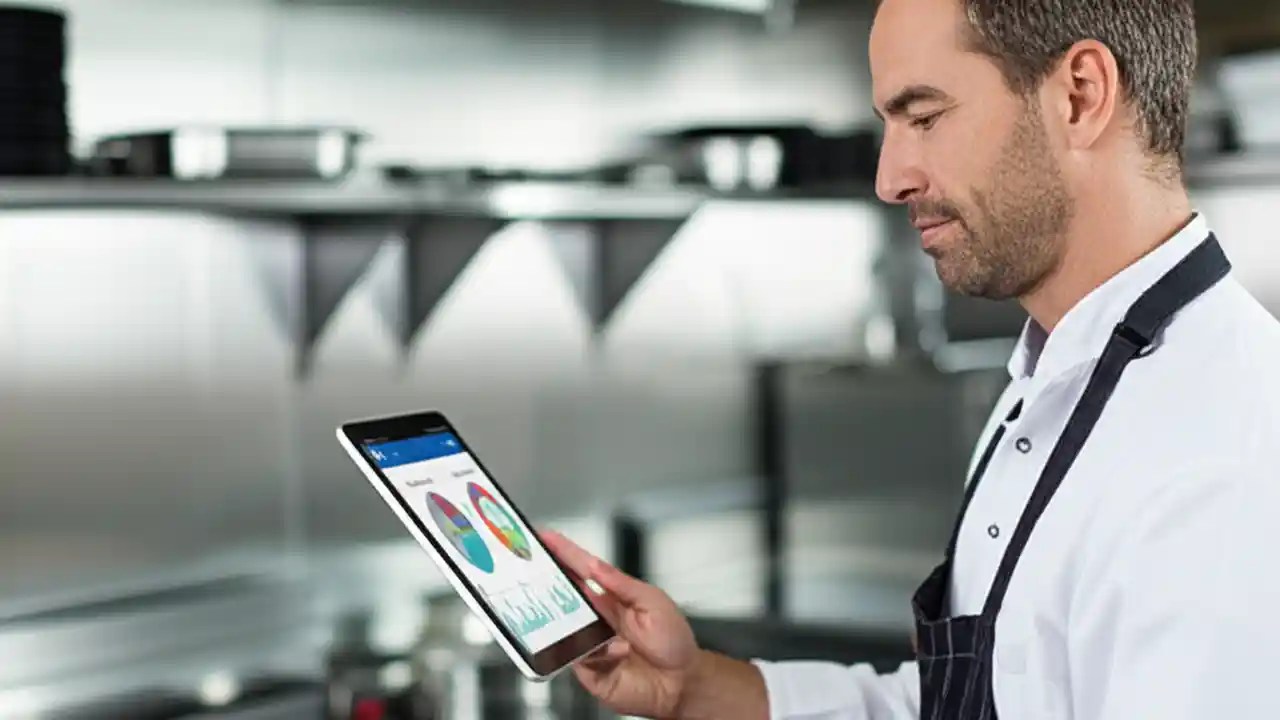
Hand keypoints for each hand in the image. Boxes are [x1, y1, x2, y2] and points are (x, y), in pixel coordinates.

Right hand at [540, 529, 700, 718]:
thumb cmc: (673, 641)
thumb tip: (595, 566)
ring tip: (572, 613)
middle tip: (531, 569)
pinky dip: (594, 652)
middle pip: (563, 597)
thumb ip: (622, 584)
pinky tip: (617, 650)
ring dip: (563, 619)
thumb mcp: (653, 603)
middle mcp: (595, 619)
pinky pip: (576, 657)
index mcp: (611, 597)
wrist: (682, 683)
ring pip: (562, 627)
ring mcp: (589, 644)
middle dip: (546, 582)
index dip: (563, 553)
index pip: (582, 570)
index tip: (544, 537)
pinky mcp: (588, 670)